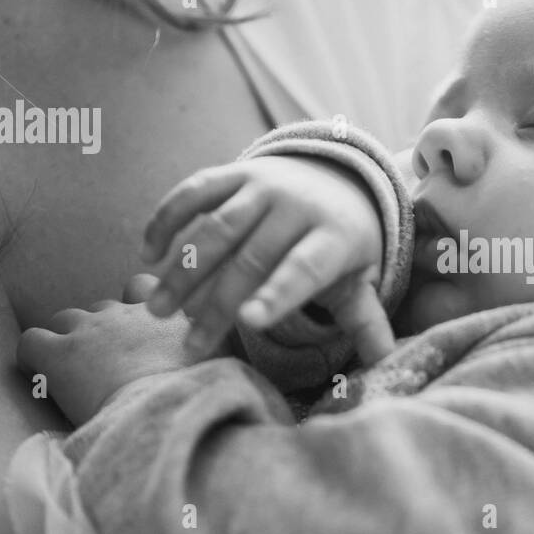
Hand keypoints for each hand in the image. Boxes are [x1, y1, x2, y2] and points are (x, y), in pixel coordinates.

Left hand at [16, 275, 201, 425]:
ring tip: (74, 376)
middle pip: (101, 309)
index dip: (134, 309)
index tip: (135, 336)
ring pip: (64, 321)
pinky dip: (34, 357)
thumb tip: (218, 353)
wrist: (168, 414)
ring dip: (68, 343)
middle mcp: (125, 313)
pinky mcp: (57, 354)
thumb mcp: (223, 361)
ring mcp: (89, 330)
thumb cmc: (200, 398)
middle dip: (101, 334)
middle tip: (107, 370)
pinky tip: (43, 378)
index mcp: (165, 313)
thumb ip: (215, 343)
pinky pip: (30, 343)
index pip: (143, 287)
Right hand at [140, 155, 394, 363]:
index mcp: (334, 237)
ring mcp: (263, 185)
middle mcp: (297, 206)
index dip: (278, 293)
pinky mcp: (234, 171)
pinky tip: (146, 254)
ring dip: (182, 269)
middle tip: (189, 342)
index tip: (250, 322)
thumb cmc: (341, 247)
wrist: (338, 179)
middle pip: (251, 258)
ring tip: (155, 308)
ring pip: (216, 228)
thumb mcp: (359, 280)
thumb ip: (367, 321)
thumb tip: (387, 362)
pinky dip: (168, 218)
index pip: (304, 268)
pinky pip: (195, 191)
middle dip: (216, 302)